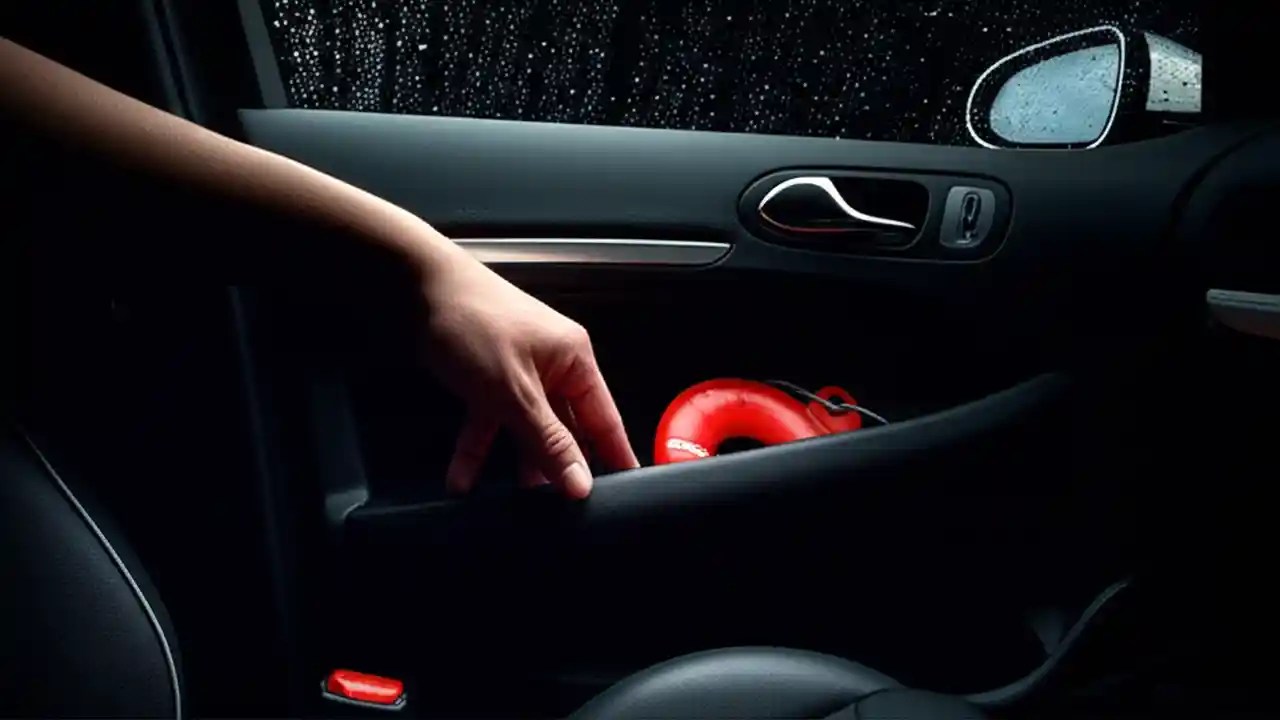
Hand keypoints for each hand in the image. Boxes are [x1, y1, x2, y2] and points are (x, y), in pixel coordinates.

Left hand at [418, 242, 639, 498]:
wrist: (411, 286)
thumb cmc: (472, 324)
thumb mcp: (513, 391)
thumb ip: (547, 441)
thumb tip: (580, 484)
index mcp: (574, 361)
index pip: (605, 420)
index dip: (615, 458)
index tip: (624, 494)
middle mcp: (551, 367)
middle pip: (566, 429)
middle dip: (560, 468)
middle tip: (563, 512)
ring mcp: (517, 373)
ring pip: (526, 429)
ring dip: (518, 464)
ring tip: (518, 509)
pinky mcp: (484, 379)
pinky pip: (488, 423)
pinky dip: (477, 449)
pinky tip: (461, 481)